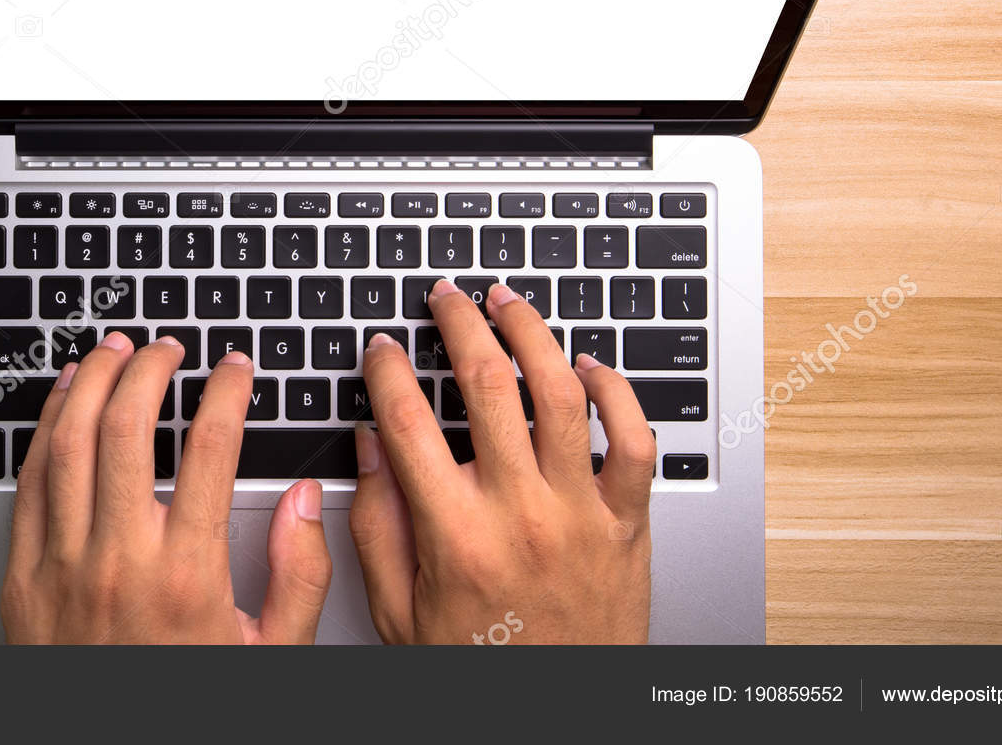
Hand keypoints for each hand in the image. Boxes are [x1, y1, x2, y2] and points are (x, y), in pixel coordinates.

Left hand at [1, 333, 332, 642]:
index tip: (235, 369)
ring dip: (91, 382)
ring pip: (68, 442)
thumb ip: (299, 574)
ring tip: (115, 353)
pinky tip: (62, 402)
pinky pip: (28, 484)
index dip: (227, 391)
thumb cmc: (187, 708)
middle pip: (127, 426)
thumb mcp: (270, 655)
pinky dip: (44, 429)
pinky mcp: (22, 579)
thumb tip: (306, 501)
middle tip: (170, 349)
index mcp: (187, 574)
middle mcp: (119, 561)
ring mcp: (62, 567)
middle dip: (152, 369)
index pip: (209, 446)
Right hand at [349, 279, 654, 643]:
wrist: (561, 713)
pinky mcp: (627, 522)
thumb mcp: (399, 611)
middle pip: (484, 383)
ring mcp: (579, 513)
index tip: (381, 349)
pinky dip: (616, 391)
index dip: (387, 370)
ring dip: (531, 332)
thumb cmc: (481, 665)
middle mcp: (519, 513)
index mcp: (455, 534)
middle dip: (459, 322)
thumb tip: (368, 447)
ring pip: (560, 392)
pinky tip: (590, 366)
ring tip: (509, 304)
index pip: (408, 421)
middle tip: (447, 297)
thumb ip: (377, 526)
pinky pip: (633, 440)